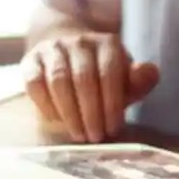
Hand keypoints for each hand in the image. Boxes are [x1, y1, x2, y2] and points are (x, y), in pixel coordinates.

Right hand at [20, 32, 158, 142]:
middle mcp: (80, 41)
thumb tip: (148, 73)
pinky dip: (46, 104)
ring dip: (70, 113)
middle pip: (84, 79)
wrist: (66, 49)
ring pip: (59, 81)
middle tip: (95, 137)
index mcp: (107, 43)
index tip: (113, 128)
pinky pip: (35, 83)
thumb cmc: (101, 72)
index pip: (110, 73)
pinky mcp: (30, 60)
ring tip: (79, 134)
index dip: (112, 103)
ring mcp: (53, 49)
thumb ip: (139, 80)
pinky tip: (56, 121)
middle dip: (91, 113)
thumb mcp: (124, 76)